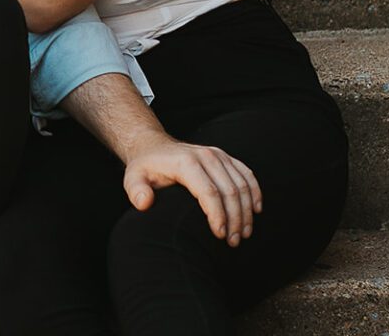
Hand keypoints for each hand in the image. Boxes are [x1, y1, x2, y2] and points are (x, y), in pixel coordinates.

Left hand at [121, 136, 262, 246]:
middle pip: (229, 191)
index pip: (209, 192)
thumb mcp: (132, 178)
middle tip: (233, 242)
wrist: (153, 146)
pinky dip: (254, 193)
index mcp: (185, 163)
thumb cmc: (145, 167)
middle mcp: (205, 156)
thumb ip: (135, 191)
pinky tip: (256, 211)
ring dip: (246, 211)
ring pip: (242, 184)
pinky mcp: (225, 157)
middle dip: (234, 219)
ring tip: (243, 234)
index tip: (220, 235)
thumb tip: (144, 203)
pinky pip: (247, 174)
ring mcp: (218, 155)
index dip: (217, 215)